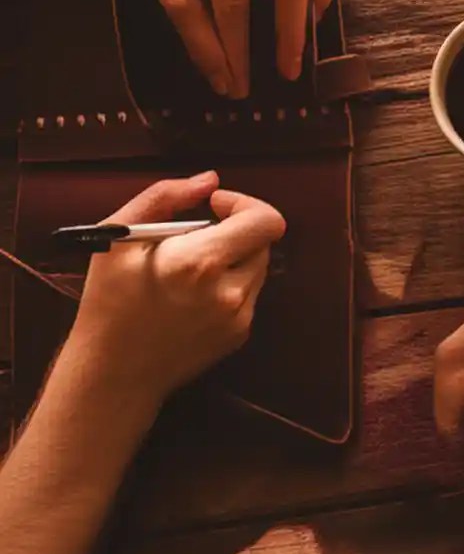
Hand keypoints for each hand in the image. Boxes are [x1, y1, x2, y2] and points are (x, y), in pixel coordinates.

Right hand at [68, 171, 286, 406]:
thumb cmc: (109, 300)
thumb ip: (165, 197)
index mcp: (200, 263)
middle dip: (235, 230)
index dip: (243, 203)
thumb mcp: (118, 237)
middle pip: (263, 240)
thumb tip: (209, 181)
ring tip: (190, 270)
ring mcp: (239, 317)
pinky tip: (193, 297)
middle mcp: (229, 291)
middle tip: (195, 237)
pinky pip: (249, 293)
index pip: (265, 220)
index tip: (213, 206)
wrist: (114, 372)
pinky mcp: (241, 334)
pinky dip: (230, 284)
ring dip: (234, 257)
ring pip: (258, 266)